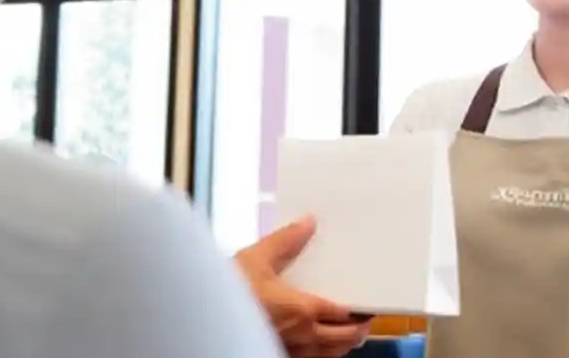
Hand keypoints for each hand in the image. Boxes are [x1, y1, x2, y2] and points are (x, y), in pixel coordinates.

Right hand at [236, 217, 372, 357]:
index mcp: (303, 310)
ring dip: (342, 345)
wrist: (202, 316)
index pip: (343, 314)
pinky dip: (320, 353)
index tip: (367, 306)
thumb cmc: (227, 291)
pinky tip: (315, 345)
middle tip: (364, 322)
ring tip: (348, 336)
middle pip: (342, 339)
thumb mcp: (256, 258)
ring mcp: (290, 350)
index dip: (359, 312)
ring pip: (328, 354)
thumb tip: (308, 223)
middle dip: (357, 331)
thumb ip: (285, 241)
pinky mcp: (275, 354)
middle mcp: (302, 336)